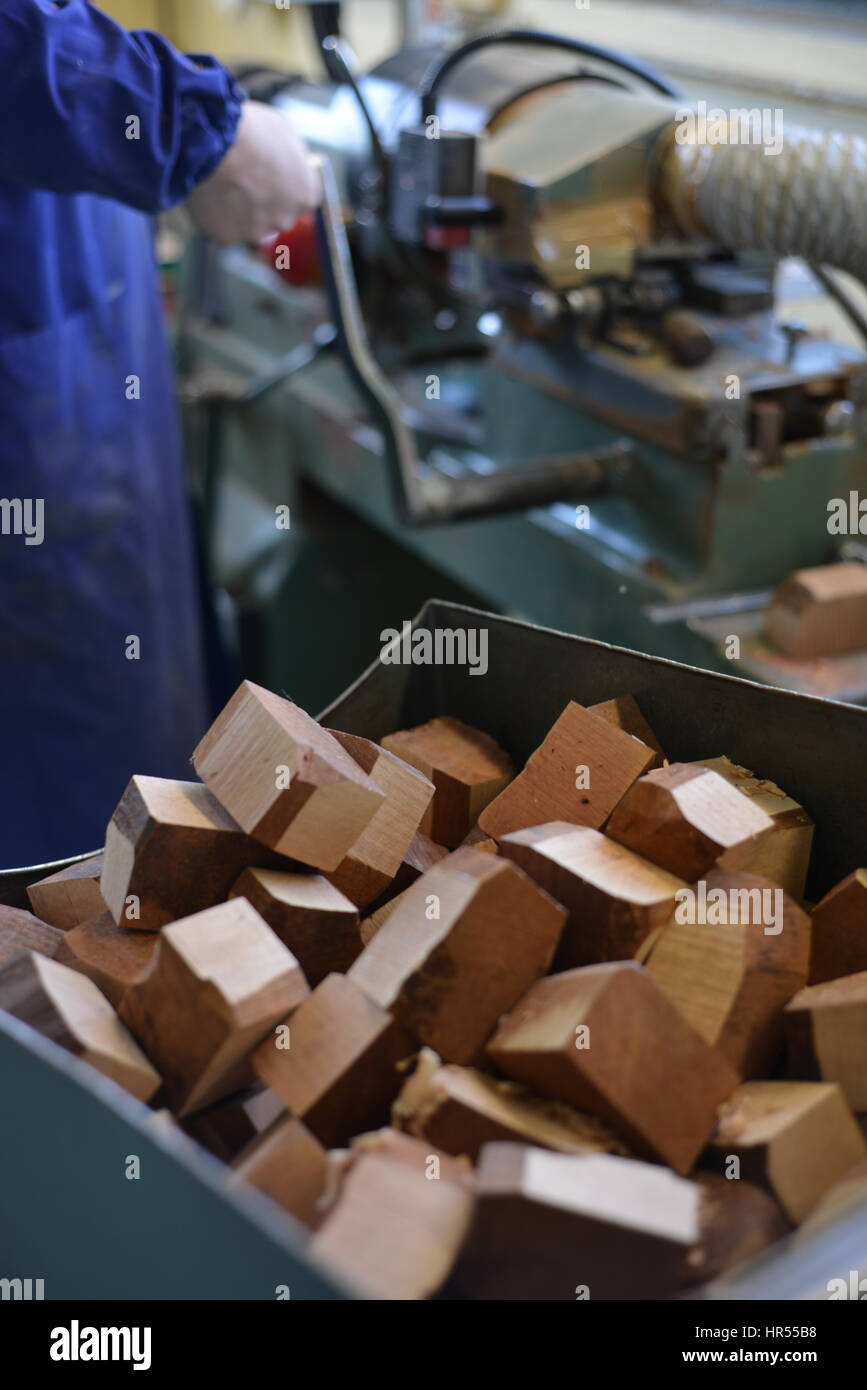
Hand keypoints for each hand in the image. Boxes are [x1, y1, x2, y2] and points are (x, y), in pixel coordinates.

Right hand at [186, 99, 319, 243]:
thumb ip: (292, 155)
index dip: (284, 185)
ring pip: (248, 225)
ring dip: (238, 210)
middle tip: (243, 178)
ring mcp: (255, 232)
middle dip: (263, 201)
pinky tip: (208, 191)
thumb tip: (291, 161)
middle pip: (276, 216)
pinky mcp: (226, 237)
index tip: (269, 174)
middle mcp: (285, 220)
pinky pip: (222, 227)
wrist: (211, 142)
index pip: (301, 198)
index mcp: (305, 196)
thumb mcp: (283, 131)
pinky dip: (215, 214)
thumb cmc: (250, 131)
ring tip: (222, 182)